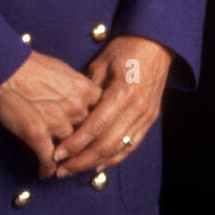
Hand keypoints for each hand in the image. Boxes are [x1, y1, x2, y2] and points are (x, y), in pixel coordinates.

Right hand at [0, 50, 101, 178]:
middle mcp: (76, 108)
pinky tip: (44, 172)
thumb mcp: (64, 70)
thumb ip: (77, 87)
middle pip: (87, 133)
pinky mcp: (38, 135)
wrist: (7, 68)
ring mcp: (58, 123)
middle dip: (83, 145)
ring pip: (70, 149)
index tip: (91, 133)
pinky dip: (47, 169)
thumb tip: (79, 98)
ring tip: (62, 165)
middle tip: (79, 154)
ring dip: (66, 159)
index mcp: (85, 90)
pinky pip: (48, 159)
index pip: (101, 114)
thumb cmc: (32, 65)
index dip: (95, 125)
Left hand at [50, 35, 173, 176]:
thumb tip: (70, 113)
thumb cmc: (125, 48)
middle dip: (81, 161)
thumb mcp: (101, 64)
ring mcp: (146, 116)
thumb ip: (87, 91)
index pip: (95, 127)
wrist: (157, 43)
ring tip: (74, 171)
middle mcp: (136, 108)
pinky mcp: (150, 119)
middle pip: (106, 144)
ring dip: (95, 163)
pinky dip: (114, 158)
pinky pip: (131, 145)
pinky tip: (98, 165)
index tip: (57, 154)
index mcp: (122, 93)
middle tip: (61, 170)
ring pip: (119, 149)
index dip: (75, 144)